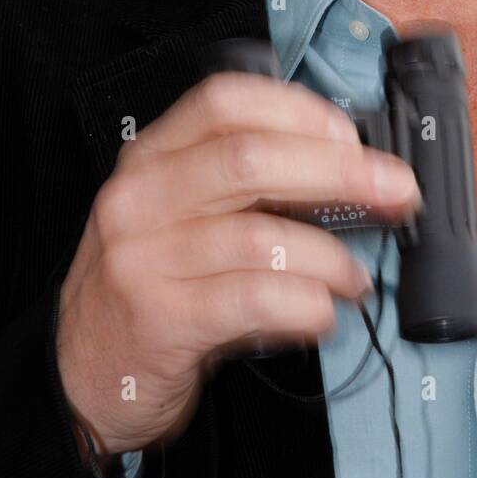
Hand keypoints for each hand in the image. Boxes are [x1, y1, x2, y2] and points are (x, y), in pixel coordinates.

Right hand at [56, 73, 419, 455]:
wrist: (82, 374)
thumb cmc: (150, 285)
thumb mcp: (179, 214)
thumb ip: (243, 184)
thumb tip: (347, 168)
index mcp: (153, 157)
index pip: (227, 102)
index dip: (299, 111)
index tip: (351, 137)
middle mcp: (143, 197)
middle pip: (252, 160)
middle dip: (340, 172)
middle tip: (394, 192)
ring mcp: (145, 257)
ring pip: (260, 236)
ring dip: (330, 256)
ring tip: (355, 276)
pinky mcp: (160, 317)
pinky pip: (253, 299)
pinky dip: (305, 304)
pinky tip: (322, 312)